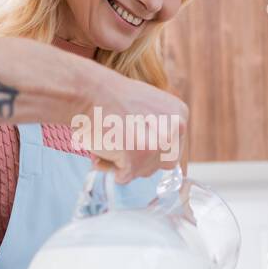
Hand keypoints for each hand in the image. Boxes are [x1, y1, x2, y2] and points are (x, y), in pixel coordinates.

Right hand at [77, 66, 187, 182]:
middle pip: (163, 164)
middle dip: (141, 159)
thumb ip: (159, 128)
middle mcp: (175, 130)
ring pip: (143, 172)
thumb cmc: (110, 97)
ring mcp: (157, 144)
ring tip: (108, 140)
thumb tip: (158, 151)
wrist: (87, 91)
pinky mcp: (137, 157)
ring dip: (123, 164)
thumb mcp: (148, 105)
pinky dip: (108, 166)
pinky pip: (123, 177)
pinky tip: (100, 148)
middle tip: (120, 142)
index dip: (152, 149)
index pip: (174, 149)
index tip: (134, 139)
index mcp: (180, 116)